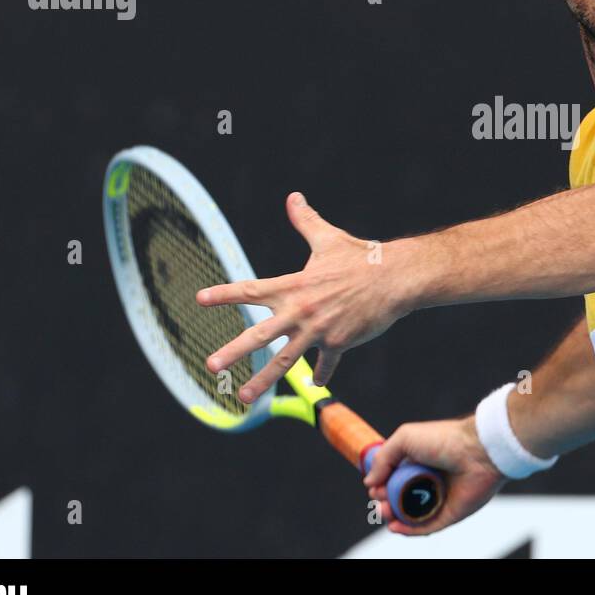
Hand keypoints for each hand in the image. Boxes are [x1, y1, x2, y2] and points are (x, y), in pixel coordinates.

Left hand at [197, 192, 408, 398]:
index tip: (200, 299)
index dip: (224, 294)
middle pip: (260, 335)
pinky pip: (326, 364)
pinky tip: (317, 382)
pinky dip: (322, 374)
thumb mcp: (329, 238)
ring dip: (263, 380)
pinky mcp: (339, 343)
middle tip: (211, 366)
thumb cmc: (361, 257)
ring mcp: (319, 330)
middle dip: (233, 352)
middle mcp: (301, 310)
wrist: (394, 279)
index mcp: (294, 285)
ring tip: (244, 397)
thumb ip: (306, 221)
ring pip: (285, 361)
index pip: (251, 290)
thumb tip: (294, 198)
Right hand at [363, 417, 506, 535]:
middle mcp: (427, 480)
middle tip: (381, 502)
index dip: (380, 486)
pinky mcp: (449, 514)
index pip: (392, 479)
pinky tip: (396, 527)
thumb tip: (369, 482)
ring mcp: (438, 498)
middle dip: (384, 503)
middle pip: (398, 499)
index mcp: (417, 462)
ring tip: (386, 514)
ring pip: (410, 516)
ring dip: (393, 518)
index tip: (375, 487)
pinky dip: (409, 530)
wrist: (478, 451)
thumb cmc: (443, 440)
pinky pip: (427, 527)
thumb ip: (383, 458)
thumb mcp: (404, 438)